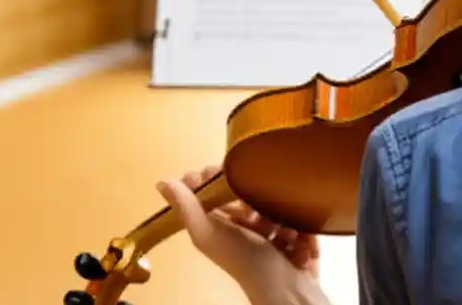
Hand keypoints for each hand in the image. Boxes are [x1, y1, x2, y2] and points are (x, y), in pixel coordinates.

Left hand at [156, 167, 330, 304]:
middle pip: (248, 190)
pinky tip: (297, 243)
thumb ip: (187, 208)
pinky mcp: (292, 234)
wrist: (288, 290)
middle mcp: (240, 224)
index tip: (227, 171)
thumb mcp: (210, 235)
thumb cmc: (246, 263)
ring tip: (282, 233)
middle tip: (260, 210)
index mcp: (216, 222)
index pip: (212, 185)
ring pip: (275, 201)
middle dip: (258, 197)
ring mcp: (268, 229)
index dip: (218, 176)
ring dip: (281, 214)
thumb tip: (163, 182)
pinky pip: (296, 216)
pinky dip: (298, 229)